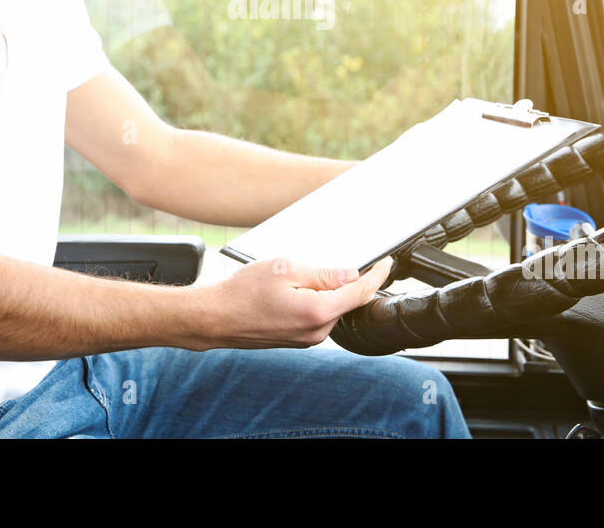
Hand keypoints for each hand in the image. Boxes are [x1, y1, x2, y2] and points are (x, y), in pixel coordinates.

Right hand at [190, 256, 394, 349]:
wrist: (216, 318)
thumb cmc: (243, 293)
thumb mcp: (286, 269)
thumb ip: (323, 273)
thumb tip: (351, 274)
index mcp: (318, 312)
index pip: (360, 292)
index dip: (377, 275)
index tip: (387, 264)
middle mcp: (317, 332)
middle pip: (345, 300)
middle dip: (340, 279)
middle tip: (312, 264)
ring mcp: (307, 339)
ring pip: (330, 307)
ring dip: (322, 290)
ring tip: (289, 279)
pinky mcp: (298, 339)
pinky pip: (316, 315)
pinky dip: (312, 300)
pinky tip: (288, 291)